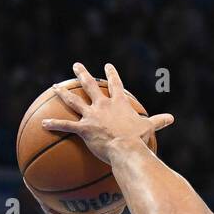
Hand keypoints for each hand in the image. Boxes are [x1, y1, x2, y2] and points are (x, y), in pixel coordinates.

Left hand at [40, 62, 172, 164]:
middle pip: (90, 86)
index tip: (107, 65)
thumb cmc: (139, 140)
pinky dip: (54, 125)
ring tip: (55, 86)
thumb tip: (171, 118)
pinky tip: (42, 124)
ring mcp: (92, 116)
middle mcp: (103, 105)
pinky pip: (66, 126)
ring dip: (63, 93)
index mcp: (118, 103)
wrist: (127, 148)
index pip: (115, 84)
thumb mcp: (150, 128)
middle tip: (76, 66)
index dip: (112, 74)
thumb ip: (159, 121)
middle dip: (82, 74)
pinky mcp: (84, 129)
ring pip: (74, 101)